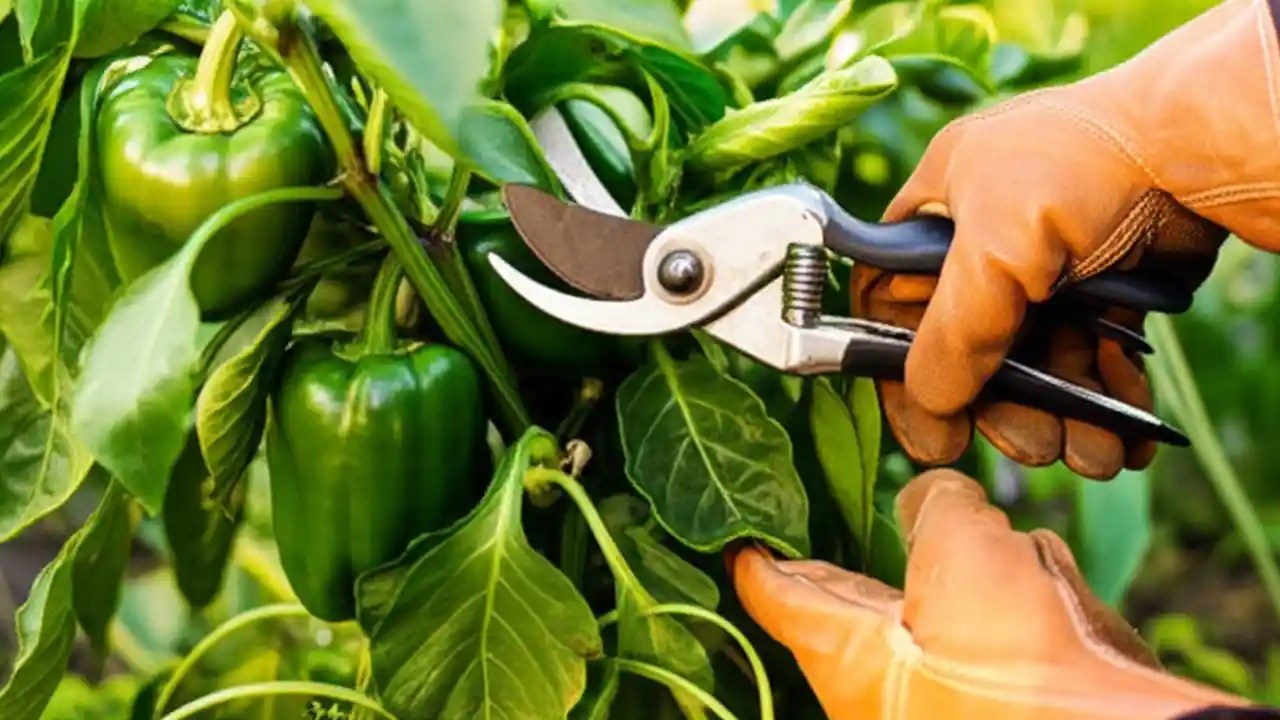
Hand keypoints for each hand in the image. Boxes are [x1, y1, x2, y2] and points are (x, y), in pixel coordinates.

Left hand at [729, 470, 1247, 719]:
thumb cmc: (1017, 662)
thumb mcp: (963, 548)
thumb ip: (935, 507)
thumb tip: (932, 500)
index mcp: (846, 656)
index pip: (779, 599)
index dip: (758, 565)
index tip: (739, 547)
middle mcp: (884, 693)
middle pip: (850, 619)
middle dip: (840, 582)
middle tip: (811, 554)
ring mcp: (942, 708)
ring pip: (936, 627)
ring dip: (956, 581)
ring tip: (985, 541)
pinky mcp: (1004, 709)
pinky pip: (999, 646)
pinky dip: (1018, 607)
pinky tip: (1048, 580)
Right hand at [858, 0, 1279, 477]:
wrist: (1204, 149)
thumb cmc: (1085, 168)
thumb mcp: (993, 250)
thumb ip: (952, 333)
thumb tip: (930, 402)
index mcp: (938, 207)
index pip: (893, 302)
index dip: (904, 369)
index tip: (934, 429)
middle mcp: (987, 238)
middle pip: (971, 344)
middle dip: (1003, 406)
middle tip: (1032, 445)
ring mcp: (1048, 265)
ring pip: (1037, 360)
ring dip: (1061, 416)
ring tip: (1093, 453)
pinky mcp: (1106, 284)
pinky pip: (1091, 355)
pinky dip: (1105, 400)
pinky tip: (1126, 435)